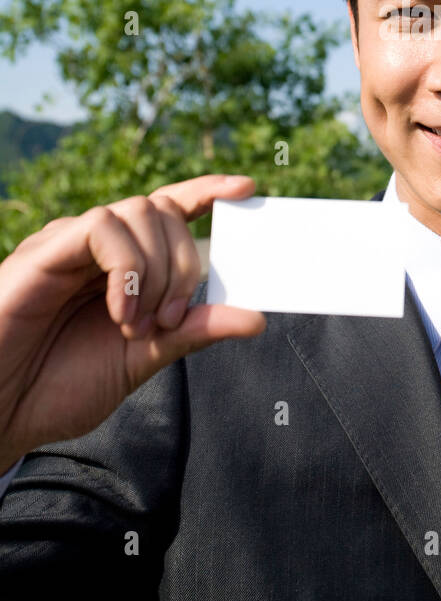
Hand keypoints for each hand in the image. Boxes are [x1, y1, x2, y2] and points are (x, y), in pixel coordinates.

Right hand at [0, 174, 265, 469]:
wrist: (0, 412)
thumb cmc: (57, 386)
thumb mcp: (142, 359)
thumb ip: (194, 331)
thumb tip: (254, 317)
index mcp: (121, 266)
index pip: (169, 209)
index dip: (207, 191)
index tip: (247, 188)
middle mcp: (97, 247)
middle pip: (165, 212)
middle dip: (184, 264)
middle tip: (170, 321)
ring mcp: (69, 244)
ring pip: (139, 211)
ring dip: (157, 270)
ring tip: (137, 324)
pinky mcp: (45, 252)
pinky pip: (102, 227)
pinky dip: (127, 268)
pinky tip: (117, 312)